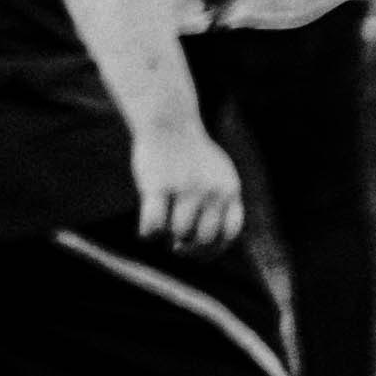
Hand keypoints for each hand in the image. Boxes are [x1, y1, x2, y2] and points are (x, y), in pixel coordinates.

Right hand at [131, 117, 246, 253]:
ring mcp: (186, 188)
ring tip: (162, 226)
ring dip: (168, 236)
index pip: (229, 233)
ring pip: (178, 232)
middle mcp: (212, 191)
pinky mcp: (158, 186)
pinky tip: (146, 230)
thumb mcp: (217, 175)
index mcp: (229, 190)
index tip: (198, 251)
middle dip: (189, 248)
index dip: (214, 249)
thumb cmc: (190, 153)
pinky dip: (148, 233)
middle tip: (177, 245)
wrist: (169, 123)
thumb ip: (220, 203)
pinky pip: (153, 225)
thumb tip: (207, 244)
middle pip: (204, 238)